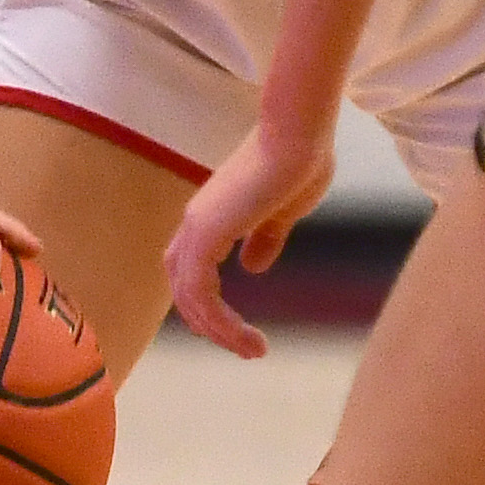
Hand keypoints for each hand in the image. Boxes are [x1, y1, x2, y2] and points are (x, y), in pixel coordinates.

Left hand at [164, 122, 335, 358]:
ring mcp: (197, 227)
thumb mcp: (282, 212)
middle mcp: (196, 222)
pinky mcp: (207, 233)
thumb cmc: (298, 160)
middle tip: (247, 350)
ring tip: (253, 351)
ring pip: (190, 298)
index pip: (191, 271)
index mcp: (211, 216)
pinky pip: (201, 292)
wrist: (300, 133)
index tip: (240, 329)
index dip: (208, 304)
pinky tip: (247, 335)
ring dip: (220, 331)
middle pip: (183, 289)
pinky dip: (220, 321)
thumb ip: (266, 238)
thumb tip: (253, 267)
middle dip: (211, 326)